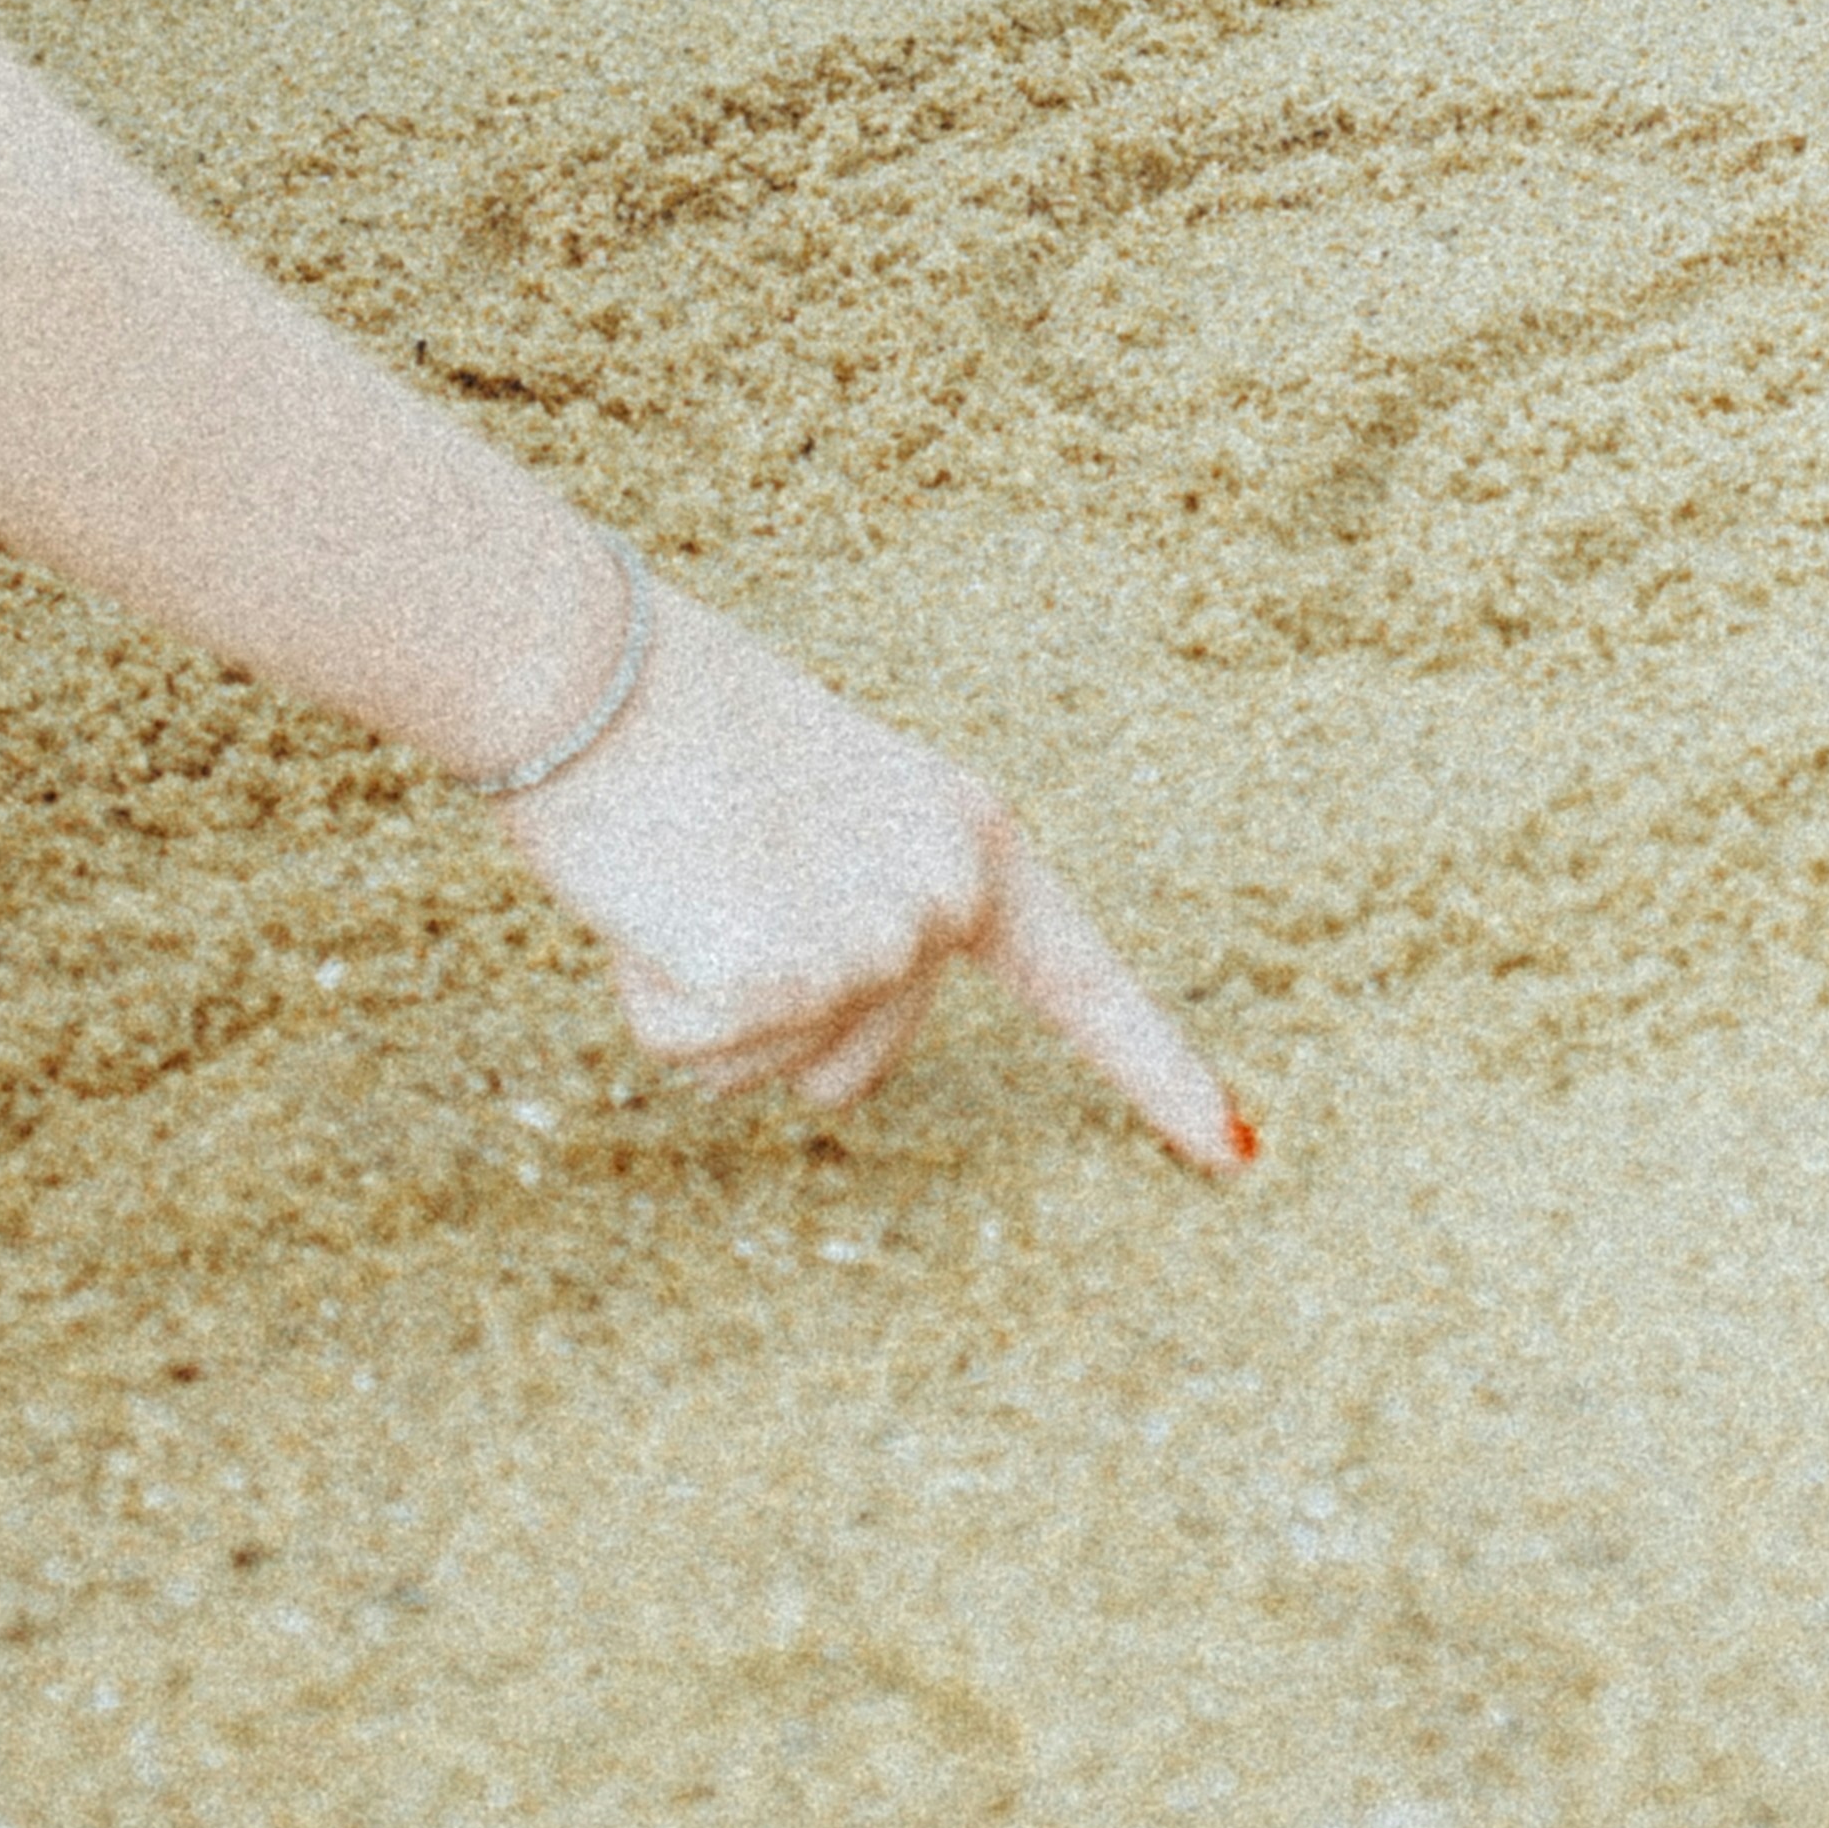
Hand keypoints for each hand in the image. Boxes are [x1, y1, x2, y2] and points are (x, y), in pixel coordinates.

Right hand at [493, 582, 1253, 1174]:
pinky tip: (650, 903)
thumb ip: (872, 908)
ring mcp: (872, 943)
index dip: (1157, 1074)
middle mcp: (944, 899)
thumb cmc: (686, 734)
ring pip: (768, 1072)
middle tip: (718, 879)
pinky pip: (695, 1054)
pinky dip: (652, 998)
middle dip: (770, 1014)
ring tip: (685, 881)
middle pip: (856, 1067)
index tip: (1235, 1153)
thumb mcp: (826, 815)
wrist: (593, 674)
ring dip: (706, 1006)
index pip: (1082, 986)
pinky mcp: (779, 982)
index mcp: (976, 844)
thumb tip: (845, 1010)